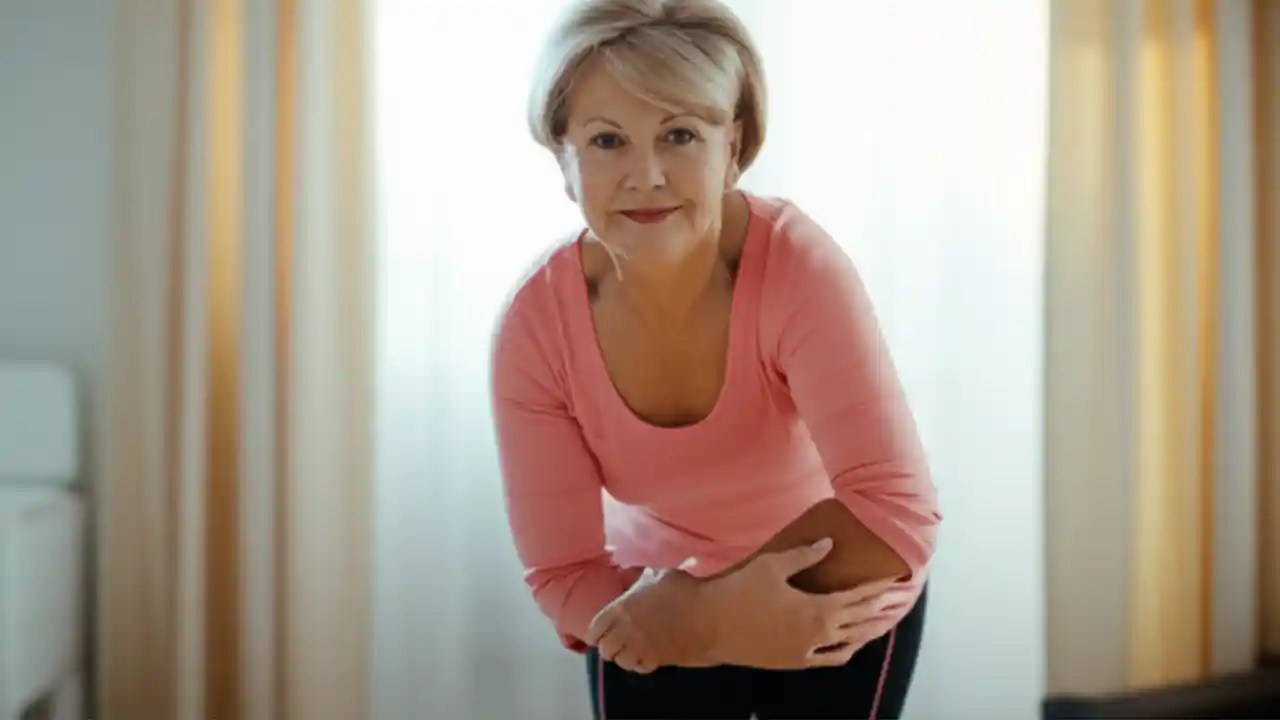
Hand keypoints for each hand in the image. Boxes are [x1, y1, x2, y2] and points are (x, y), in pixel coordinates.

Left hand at [585, 567, 713, 674]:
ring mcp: (641, 648)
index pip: (594, 630)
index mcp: (621, 608)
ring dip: (624, 656)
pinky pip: (640, 668)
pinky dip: (640, 663)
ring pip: (621, 662)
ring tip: (632, 648)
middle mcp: (626, 631)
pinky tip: (647, 654)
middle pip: (605, 650)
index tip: (600, 631)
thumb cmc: (684, 590)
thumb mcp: (657, 574)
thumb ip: (640, 578)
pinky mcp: (657, 660)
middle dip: (609, 646)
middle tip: (618, 639)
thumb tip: (632, 573)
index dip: (595, 632)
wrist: (708, 614)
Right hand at [700, 538, 898, 669]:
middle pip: (857, 621)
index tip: (892, 579)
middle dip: (876, 608)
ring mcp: (806, 653)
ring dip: (865, 631)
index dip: (875, 587)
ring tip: (879, 621)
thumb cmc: (740, 590)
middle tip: (892, 596)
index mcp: (817, 611)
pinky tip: (849, 645)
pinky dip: (843, 651)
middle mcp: (818, 636)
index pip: (856, 598)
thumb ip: (804, 556)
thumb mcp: (773, 565)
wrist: (708, 626)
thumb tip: (829, 544)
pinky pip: (827, 659)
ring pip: (848, 644)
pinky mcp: (792, 662)